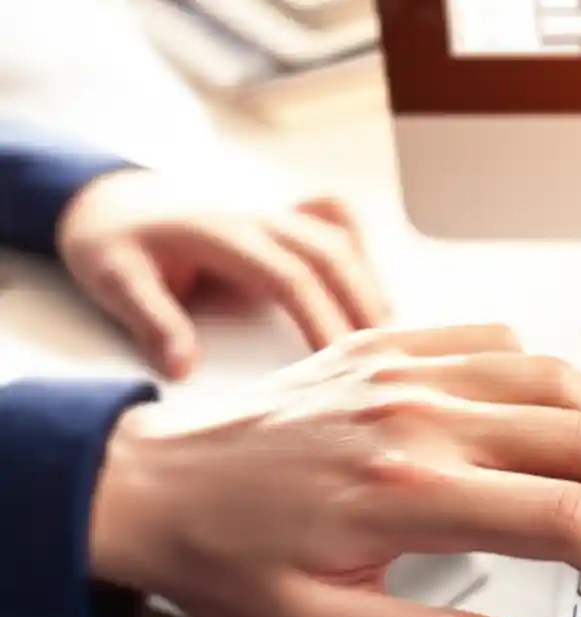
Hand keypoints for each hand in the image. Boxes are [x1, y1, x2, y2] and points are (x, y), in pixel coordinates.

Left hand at [58, 169, 389, 379]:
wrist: (109, 199)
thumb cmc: (112, 242)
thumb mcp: (112, 280)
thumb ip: (150, 319)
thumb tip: (183, 369)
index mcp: (220, 231)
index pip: (290, 276)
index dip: (321, 319)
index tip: (338, 364)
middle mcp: (258, 216)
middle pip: (331, 255)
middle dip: (361, 306)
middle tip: (380, 360)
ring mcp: (274, 211)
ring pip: (341, 239)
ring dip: (368, 285)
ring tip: (387, 337)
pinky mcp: (282, 215)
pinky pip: (336, 218)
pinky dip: (361, 247)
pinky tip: (369, 287)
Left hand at [89, 324, 580, 616]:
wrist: (149, 480)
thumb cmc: (228, 555)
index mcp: (407, 489)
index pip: (566, 520)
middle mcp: (420, 415)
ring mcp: (408, 369)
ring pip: (558, 378)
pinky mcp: (391, 344)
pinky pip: (497, 339)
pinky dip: (552, 374)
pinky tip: (566, 408)